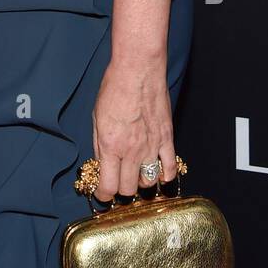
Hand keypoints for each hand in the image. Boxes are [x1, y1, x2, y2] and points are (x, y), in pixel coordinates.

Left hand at [91, 57, 175, 201]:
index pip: (108, 186)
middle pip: (128, 189)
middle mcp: (131, 151)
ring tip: (137, 176)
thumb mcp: (96, 118)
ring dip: (142, 183)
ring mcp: (151, 146)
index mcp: (110, 146)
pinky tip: (161, 176)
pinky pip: (170, 167)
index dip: (104, 196)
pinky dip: (166, 176)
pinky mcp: (166, 139)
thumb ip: (100, 144)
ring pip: (149, 181)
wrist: (138, 71)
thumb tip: (102, 163)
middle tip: (118, 185)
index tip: (103, 195)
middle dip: (121, 191)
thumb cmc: (114, 89)